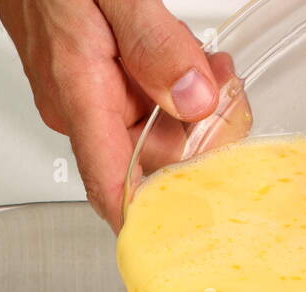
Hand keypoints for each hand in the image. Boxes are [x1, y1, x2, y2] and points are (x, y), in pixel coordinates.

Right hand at [0, 0, 226, 228]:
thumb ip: (154, 43)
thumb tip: (193, 99)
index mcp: (79, 93)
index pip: (112, 188)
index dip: (151, 224)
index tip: (193, 234)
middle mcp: (76, 107)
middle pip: (148, 158)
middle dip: (197, 138)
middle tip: (228, 96)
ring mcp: (81, 95)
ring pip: (148, 129)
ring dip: (189, 108)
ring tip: (211, 68)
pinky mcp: (88, 80)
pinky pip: (138, 103)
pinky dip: (171, 88)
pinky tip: (188, 62)